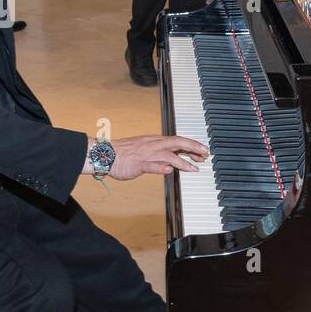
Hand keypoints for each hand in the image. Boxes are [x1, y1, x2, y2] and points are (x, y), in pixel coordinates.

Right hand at [83, 135, 208, 179]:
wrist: (106, 154)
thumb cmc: (125, 153)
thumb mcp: (146, 149)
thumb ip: (160, 153)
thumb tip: (174, 159)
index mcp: (155, 141)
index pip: (177, 141)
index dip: (192, 145)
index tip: (202, 150)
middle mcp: (153, 145)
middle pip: (177, 143)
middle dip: (192, 148)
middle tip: (204, 154)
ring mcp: (146, 154)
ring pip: (167, 155)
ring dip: (182, 162)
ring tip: (193, 168)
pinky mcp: (138, 164)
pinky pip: (151, 165)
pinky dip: (161, 167)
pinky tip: (170, 170)